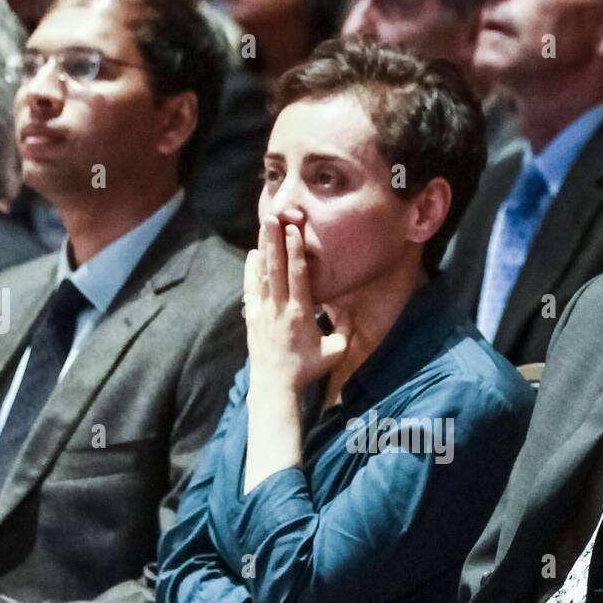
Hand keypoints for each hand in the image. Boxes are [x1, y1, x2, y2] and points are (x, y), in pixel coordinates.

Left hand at [244, 218, 348, 393]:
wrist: (274, 386)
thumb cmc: (307, 369)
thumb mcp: (334, 352)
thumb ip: (345, 331)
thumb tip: (351, 312)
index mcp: (300, 314)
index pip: (297, 276)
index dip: (295, 251)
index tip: (293, 230)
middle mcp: (279, 309)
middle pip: (276, 268)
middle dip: (274, 240)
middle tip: (273, 216)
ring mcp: (263, 312)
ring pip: (262, 274)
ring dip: (263, 248)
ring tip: (264, 226)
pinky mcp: (253, 318)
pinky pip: (251, 288)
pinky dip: (251, 270)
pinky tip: (253, 254)